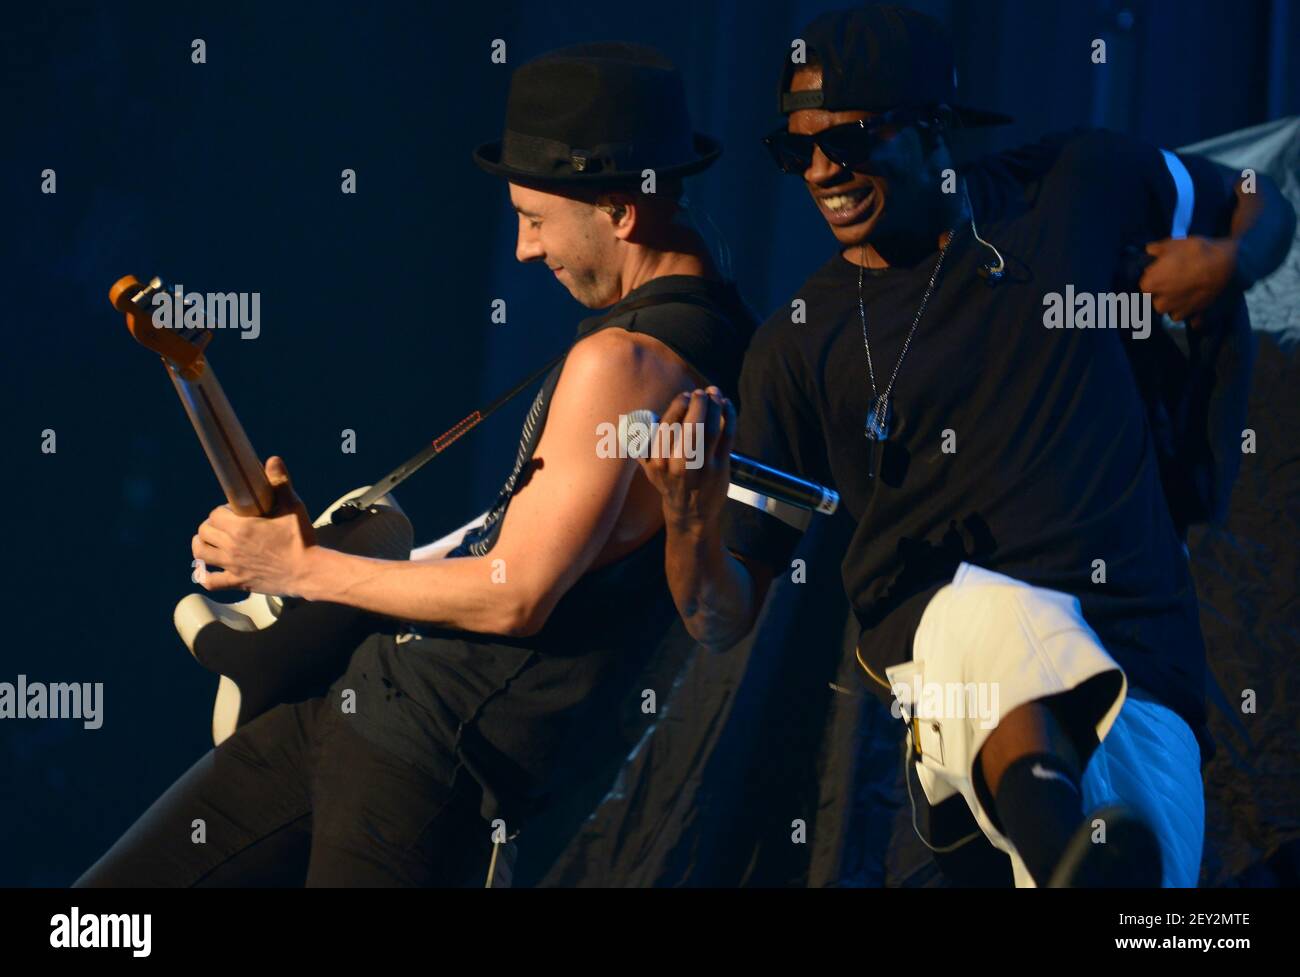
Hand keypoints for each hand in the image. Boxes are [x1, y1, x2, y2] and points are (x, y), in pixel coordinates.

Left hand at [192, 456, 316, 594]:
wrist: (309, 571)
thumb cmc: (301, 539)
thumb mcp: (293, 507)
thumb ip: (280, 482)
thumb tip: (273, 459)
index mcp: (241, 528)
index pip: (215, 514)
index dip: (221, 511)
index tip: (233, 511)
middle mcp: (232, 547)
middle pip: (205, 532)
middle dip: (211, 525)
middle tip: (225, 524)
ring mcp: (233, 566)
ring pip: (201, 553)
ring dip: (201, 545)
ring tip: (209, 540)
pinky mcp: (239, 582)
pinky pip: (211, 582)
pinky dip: (205, 575)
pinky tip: (206, 569)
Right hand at [636, 387, 734, 535]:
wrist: (690, 514)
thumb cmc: (669, 482)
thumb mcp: (649, 467)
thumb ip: (644, 443)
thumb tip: (647, 416)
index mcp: (657, 462)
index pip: (667, 428)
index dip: (678, 407)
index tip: (685, 395)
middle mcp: (677, 466)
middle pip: (690, 427)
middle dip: (698, 403)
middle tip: (700, 392)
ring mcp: (701, 468)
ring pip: (710, 430)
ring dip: (715, 406)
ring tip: (715, 393)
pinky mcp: (720, 468)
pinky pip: (727, 437)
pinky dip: (729, 417)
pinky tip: (727, 405)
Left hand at [1140, 236, 1237, 327]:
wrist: (1227, 263)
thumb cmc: (1196, 251)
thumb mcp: (1173, 243)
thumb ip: (1157, 249)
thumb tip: (1149, 250)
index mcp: (1149, 285)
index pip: (1144, 286)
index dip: (1153, 279)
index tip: (1161, 273)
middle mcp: (1160, 303)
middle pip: (1156, 301)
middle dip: (1163, 294)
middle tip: (1175, 282)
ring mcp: (1178, 311)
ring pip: (1170, 312)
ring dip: (1175, 305)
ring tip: (1187, 292)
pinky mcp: (1195, 316)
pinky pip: (1191, 320)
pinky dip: (1193, 316)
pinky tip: (1198, 305)